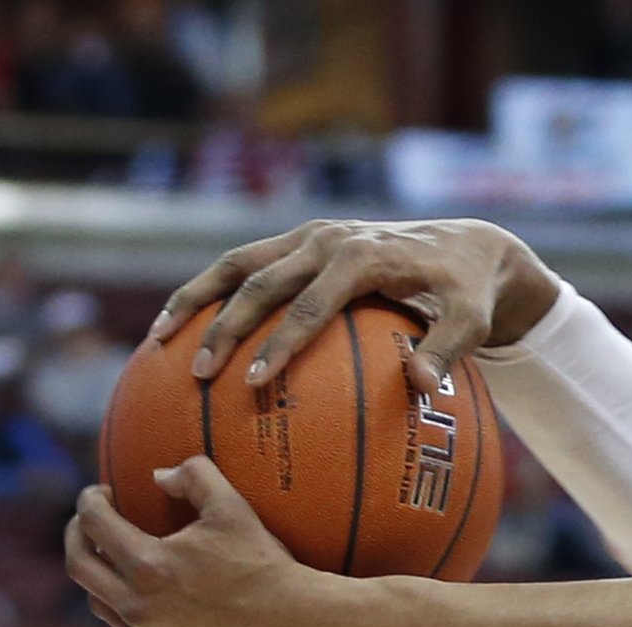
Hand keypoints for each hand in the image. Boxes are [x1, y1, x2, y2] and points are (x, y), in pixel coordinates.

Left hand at [65, 458, 342, 626]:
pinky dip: (128, 604)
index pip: (94, 523)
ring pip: (97, 601)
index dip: (91, 500)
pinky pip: (130, 626)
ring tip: (114, 557)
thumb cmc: (264, 563)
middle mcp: (138, 606)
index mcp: (148, 565)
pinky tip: (148, 590)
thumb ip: (193, 476)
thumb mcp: (233, 508)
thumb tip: (158, 476)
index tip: (102, 493)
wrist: (294, 623)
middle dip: (77, 535)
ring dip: (98, 574)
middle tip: (90, 521)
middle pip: (79, 565)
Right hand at [154, 218, 558, 394]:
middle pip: (258, 282)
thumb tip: (416, 386)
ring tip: (158, 342)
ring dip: (194, 299)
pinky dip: (211, 290)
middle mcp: (326, 239)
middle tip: (199, 374)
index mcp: (361, 257)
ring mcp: (308, 235)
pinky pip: (245, 263)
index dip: (280, 344)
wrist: (469, 245)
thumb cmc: (471, 293)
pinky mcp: (300, 240)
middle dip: (223, 327)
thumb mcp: (473, 322)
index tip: (253, 381)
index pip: (310, 307)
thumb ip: (448, 351)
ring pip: (236, 263)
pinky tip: (182, 327)